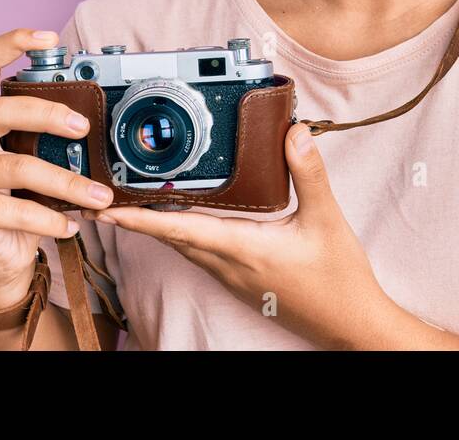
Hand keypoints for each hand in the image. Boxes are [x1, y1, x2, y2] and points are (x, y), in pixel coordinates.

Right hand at [0, 28, 114, 308]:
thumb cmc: (12, 198)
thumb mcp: (23, 155)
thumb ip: (41, 131)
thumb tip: (94, 114)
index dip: (11, 43)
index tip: (49, 39)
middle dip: (48, 114)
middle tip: (84, 127)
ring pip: (17, 167)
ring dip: (67, 182)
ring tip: (100, 195)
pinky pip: (17, 211)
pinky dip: (51, 219)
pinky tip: (71, 224)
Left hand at [92, 122, 391, 348]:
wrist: (350, 324)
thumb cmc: (339, 279)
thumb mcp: (327, 219)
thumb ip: (308, 174)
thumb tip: (294, 133)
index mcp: (243, 248)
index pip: (180, 229)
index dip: (140, 217)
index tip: (108, 208)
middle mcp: (230, 265)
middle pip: (173, 238)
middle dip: (139, 219)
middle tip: (111, 198)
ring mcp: (235, 278)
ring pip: (187, 248)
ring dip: (160, 228)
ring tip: (139, 205)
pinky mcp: (244, 283)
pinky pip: (203, 256)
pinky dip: (185, 237)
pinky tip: (189, 225)